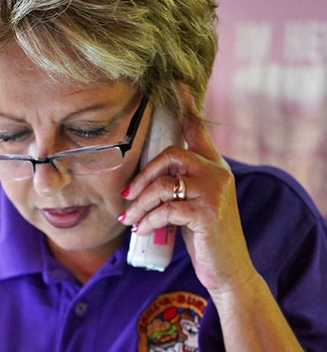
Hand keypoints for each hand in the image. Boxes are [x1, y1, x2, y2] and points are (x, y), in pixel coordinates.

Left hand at [120, 86, 256, 296]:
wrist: (226, 269)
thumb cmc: (204, 237)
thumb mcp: (191, 205)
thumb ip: (178, 186)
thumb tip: (142, 182)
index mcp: (214, 167)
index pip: (198, 130)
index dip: (186, 106)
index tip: (174, 82)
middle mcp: (218, 174)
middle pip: (170, 156)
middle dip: (141, 177)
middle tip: (125, 197)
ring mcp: (214, 193)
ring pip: (163, 185)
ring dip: (139, 205)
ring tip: (129, 222)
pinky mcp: (207, 214)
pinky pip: (166, 209)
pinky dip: (148, 221)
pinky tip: (142, 231)